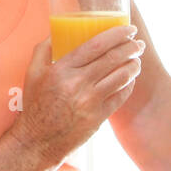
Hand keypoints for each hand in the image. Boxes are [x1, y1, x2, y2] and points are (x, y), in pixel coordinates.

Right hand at [9, 24, 143, 168]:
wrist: (37, 141)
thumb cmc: (35, 106)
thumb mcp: (32, 74)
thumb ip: (43, 50)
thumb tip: (55, 32)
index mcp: (61, 69)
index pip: (96, 45)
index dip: (117, 34)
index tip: (128, 29)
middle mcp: (77, 84)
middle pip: (113, 59)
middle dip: (131, 48)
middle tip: (138, 44)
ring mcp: (89, 102)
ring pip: (121, 77)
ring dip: (133, 66)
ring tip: (137, 61)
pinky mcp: (98, 117)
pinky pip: (120, 96)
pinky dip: (129, 85)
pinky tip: (130, 80)